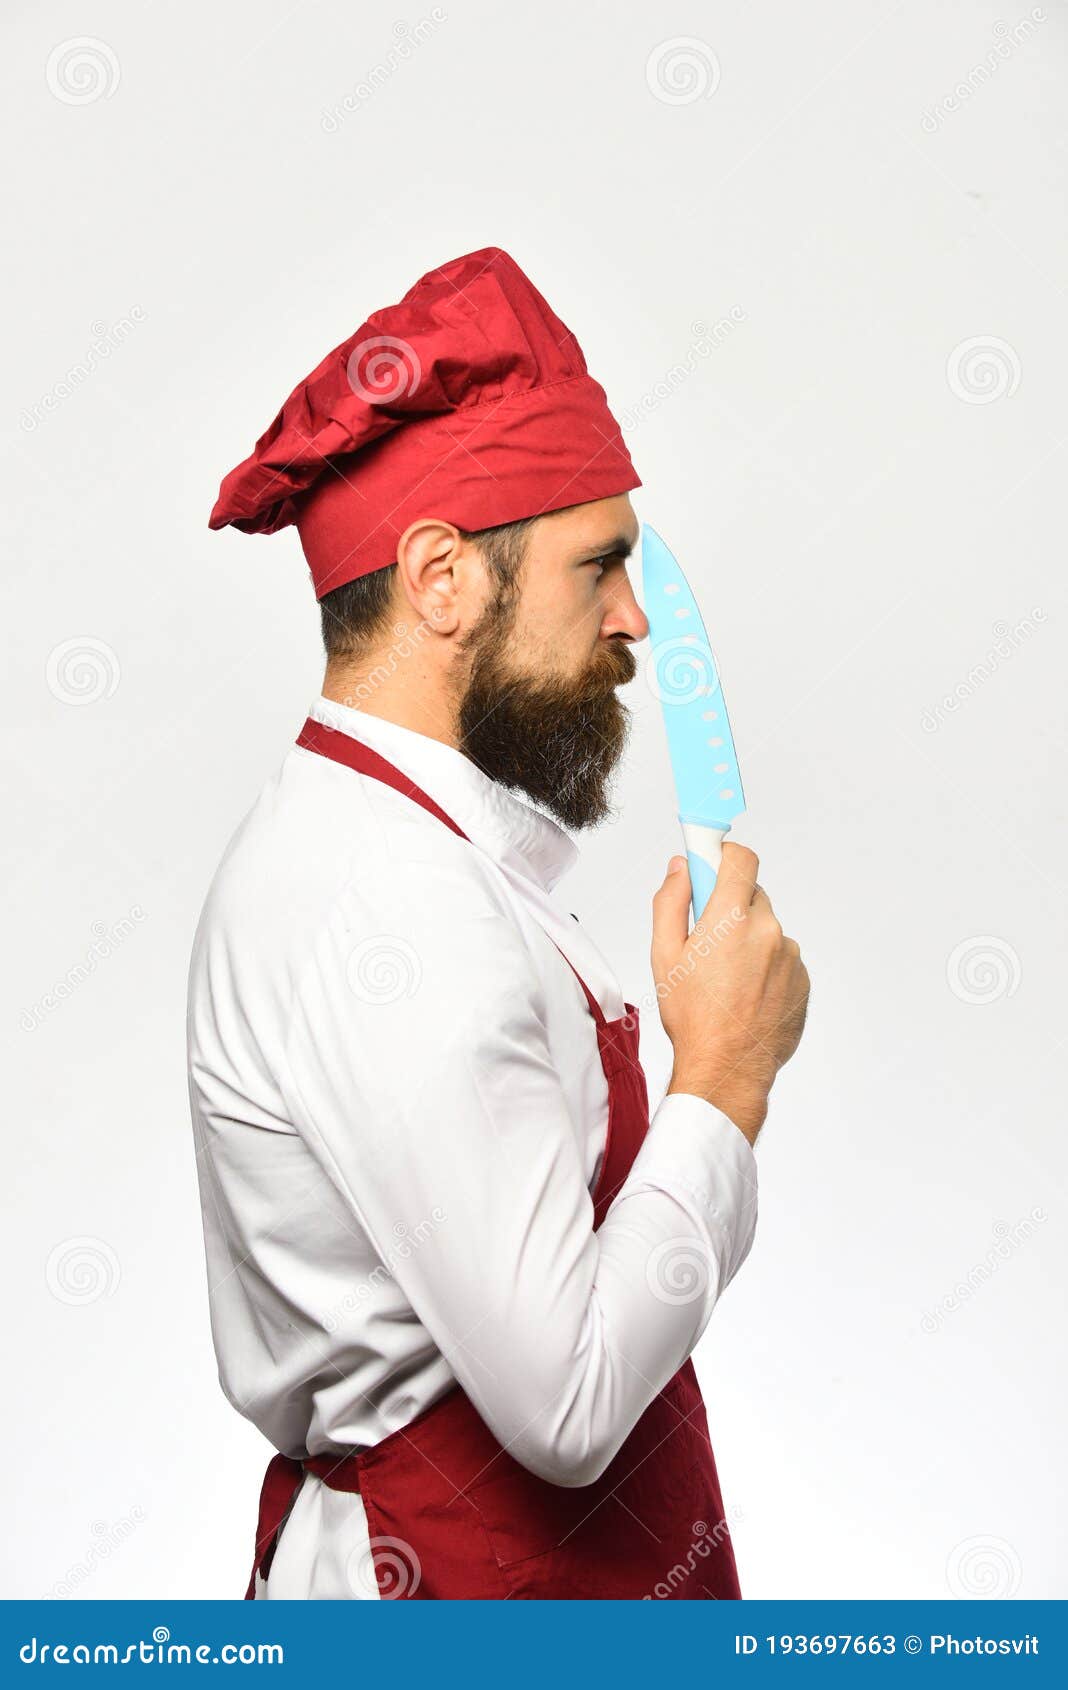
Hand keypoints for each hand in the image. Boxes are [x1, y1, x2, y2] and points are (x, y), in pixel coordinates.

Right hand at [651, 845, 809, 1145]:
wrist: (728, 1069)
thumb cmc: (694, 1019)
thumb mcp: (664, 956)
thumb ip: (671, 903)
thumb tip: (681, 869)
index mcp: (732, 920)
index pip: (741, 858)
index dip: (724, 855)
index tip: (711, 861)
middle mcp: (768, 931)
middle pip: (752, 895)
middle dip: (731, 908)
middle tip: (709, 938)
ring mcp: (790, 957)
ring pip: (767, 930)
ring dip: (749, 942)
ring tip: (727, 979)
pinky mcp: (803, 980)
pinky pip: (782, 959)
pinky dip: (765, 968)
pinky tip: (745, 995)